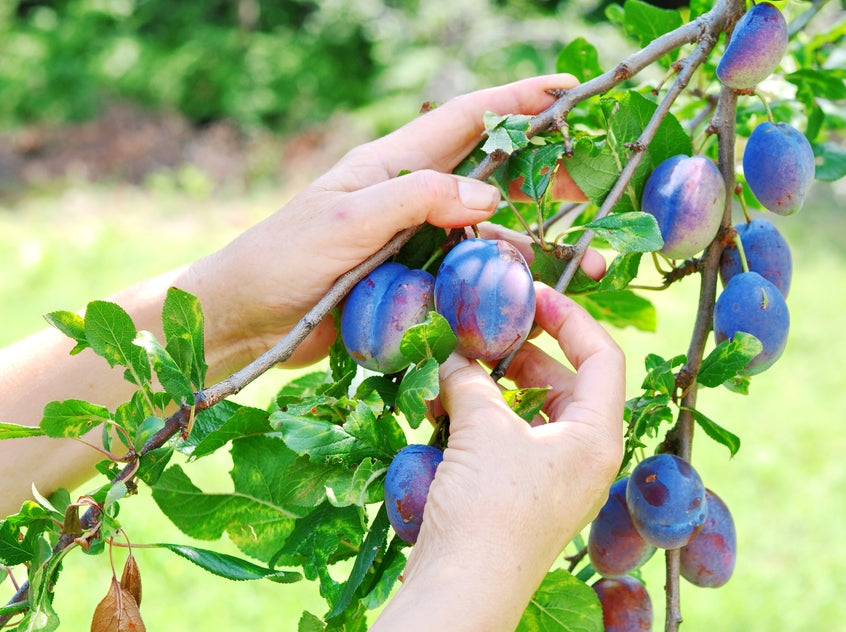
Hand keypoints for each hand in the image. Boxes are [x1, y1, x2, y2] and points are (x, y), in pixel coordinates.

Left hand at [179, 74, 597, 377]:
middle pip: (492, 175)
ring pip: (489, 235)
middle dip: (546, 174)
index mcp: (392, 165)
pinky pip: (470, 279)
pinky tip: (534, 299)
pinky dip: (504, 287)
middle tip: (596, 182)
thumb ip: (414, 200)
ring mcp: (414, 243)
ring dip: (538, 245)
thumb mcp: (345, 221)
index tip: (569, 90)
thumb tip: (488, 194)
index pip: (467, 120)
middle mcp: (410, 198)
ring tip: (588, 262)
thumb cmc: (282, 260)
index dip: (519, 101)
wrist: (244, 322)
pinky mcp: (414, 284)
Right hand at [347, 284, 623, 631]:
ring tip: (454, 368)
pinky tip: (442, 407)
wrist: (463, 590)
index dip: (570, 316)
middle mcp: (585, 455)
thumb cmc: (490, 508)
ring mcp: (554, 477)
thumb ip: (472, 379)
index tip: (530, 293)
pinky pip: (510, 439)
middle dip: (522, 352)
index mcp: (598, 434)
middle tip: (483, 329)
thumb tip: (455, 355)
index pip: (602, 355)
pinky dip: (482, 417)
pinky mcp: (521, 495)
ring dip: (494, 385)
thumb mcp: (484, 428)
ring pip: (532, 410)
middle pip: (566, 380)